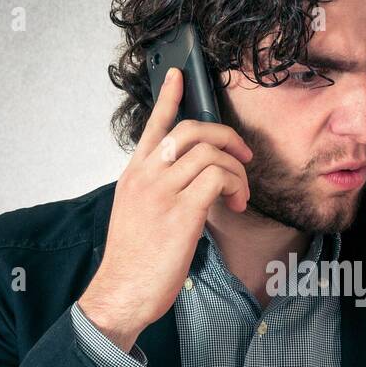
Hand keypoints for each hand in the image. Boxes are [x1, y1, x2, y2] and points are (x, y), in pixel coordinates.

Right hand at [78, 67, 253, 349]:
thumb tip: (191, 181)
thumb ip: (158, 190)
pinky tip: (237, 204)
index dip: (170, 96)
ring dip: (237, 171)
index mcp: (134, 174)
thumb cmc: (132, 260)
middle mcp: (146, 176)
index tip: (180, 74)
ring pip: (211, 153)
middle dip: (227, 137)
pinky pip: (218, 178)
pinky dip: (236, 186)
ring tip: (239, 195)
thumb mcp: (137, 214)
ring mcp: (162, 192)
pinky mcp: (181, 212)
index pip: (153, 125)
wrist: (121, 292)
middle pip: (192, 131)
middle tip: (244, 158)